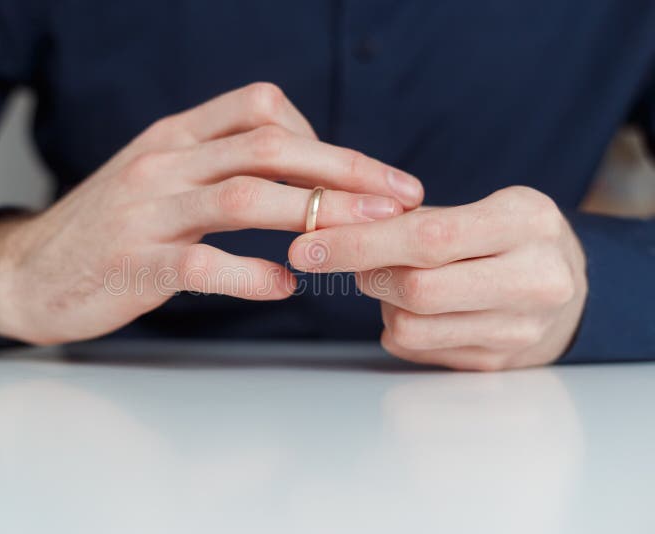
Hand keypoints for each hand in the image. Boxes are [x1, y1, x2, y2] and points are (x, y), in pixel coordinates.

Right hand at [0, 83, 421, 343]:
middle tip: (400, 197)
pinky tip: (286, 286)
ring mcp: (147, 211)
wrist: (27, 271)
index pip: (261, 107)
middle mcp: (164, 162)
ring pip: (245, 196)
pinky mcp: (134, 263)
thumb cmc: (107, 229)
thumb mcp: (158, 177)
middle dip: (345, 170)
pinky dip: (252, 274)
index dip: (320, 136)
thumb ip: (216, 164)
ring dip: (315, 214)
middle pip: (270, 146)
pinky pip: (204, 263)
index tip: (361, 174)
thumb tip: (298, 172)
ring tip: (364, 236)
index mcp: (175, 136)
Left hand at [289, 186, 586, 370]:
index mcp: (526, 222)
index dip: (359, 243)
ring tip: (395, 281)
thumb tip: (337, 228)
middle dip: (365, 272)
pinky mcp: (498, 362)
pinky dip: (398, 326)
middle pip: (416, 288)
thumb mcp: (487, 207)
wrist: (570, 290)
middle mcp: (533, 279)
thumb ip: (422, 218)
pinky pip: (419, 349)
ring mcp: (519, 329)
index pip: (428, 237)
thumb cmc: (512, 239)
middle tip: (344, 258)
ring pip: (411, 326)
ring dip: (383, 303)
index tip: (307, 246)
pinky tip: (417, 309)